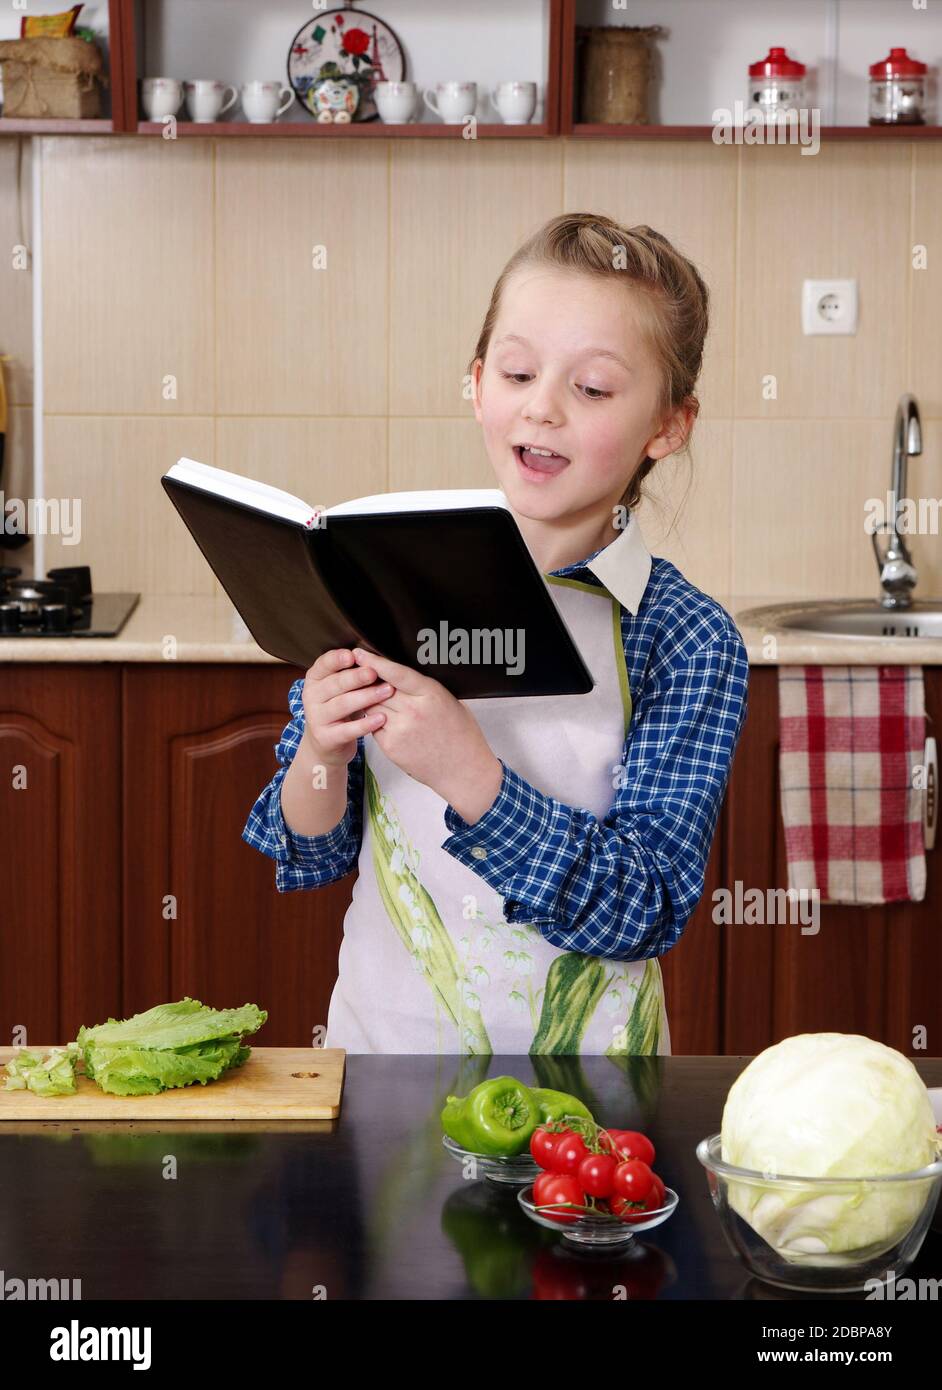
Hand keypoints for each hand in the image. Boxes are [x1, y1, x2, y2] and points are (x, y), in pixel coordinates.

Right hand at [300, 648, 394, 768]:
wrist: (325, 743)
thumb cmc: (339, 708)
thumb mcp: (340, 687)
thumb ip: (350, 671)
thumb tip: (374, 656)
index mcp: (314, 679)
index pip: (323, 664)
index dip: (337, 659)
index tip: (353, 655)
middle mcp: (311, 696)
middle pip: (335, 684)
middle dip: (356, 677)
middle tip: (375, 672)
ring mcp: (317, 718)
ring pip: (342, 704)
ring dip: (366, 697)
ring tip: (387, 691)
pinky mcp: (326, 738)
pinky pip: (347, 730)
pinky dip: (365, 724)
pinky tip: (381, 718)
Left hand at [351, 648, 503, 822]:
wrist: (463, 770)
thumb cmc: (461, 735)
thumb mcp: (450, 701)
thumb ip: (425, 688)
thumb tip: (401, 675)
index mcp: (430, 694)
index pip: (396, 672)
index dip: (375, 661)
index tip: (360, 653)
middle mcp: (413, 710)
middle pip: (378, 688)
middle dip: (367, 681)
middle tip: (357, 673)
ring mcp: (400, 729)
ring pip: (371, 707)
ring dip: (367, 700)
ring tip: (366, 696)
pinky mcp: (391, 747)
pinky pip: (373, 726)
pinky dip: (373, 720)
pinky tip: (380, 718)